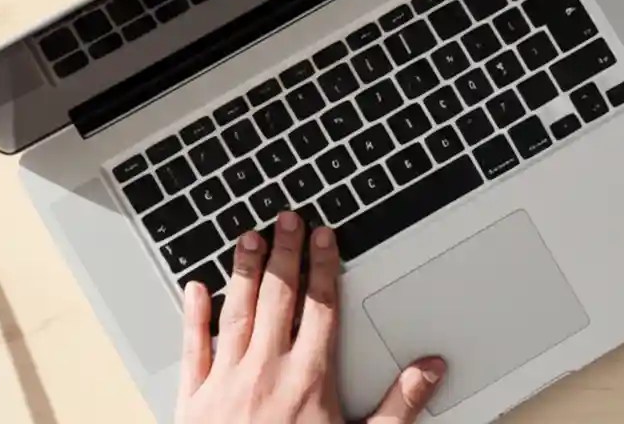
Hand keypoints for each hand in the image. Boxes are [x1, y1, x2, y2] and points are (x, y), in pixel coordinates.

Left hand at [175, 211, 444, 423]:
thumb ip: (399, 405)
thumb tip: (430, 369)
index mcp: (308, 378)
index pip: (320, 306)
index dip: (323, 266)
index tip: (323, 236)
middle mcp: (265, 371)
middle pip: (278, 297)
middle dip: (283, 254)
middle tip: (286, 219)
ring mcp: (225, 383)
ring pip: (235, 312)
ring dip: (243, 272)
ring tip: (247, 238)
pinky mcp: (193, 401)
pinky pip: (192, 349)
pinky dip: (193, 316)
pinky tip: (194, 288)